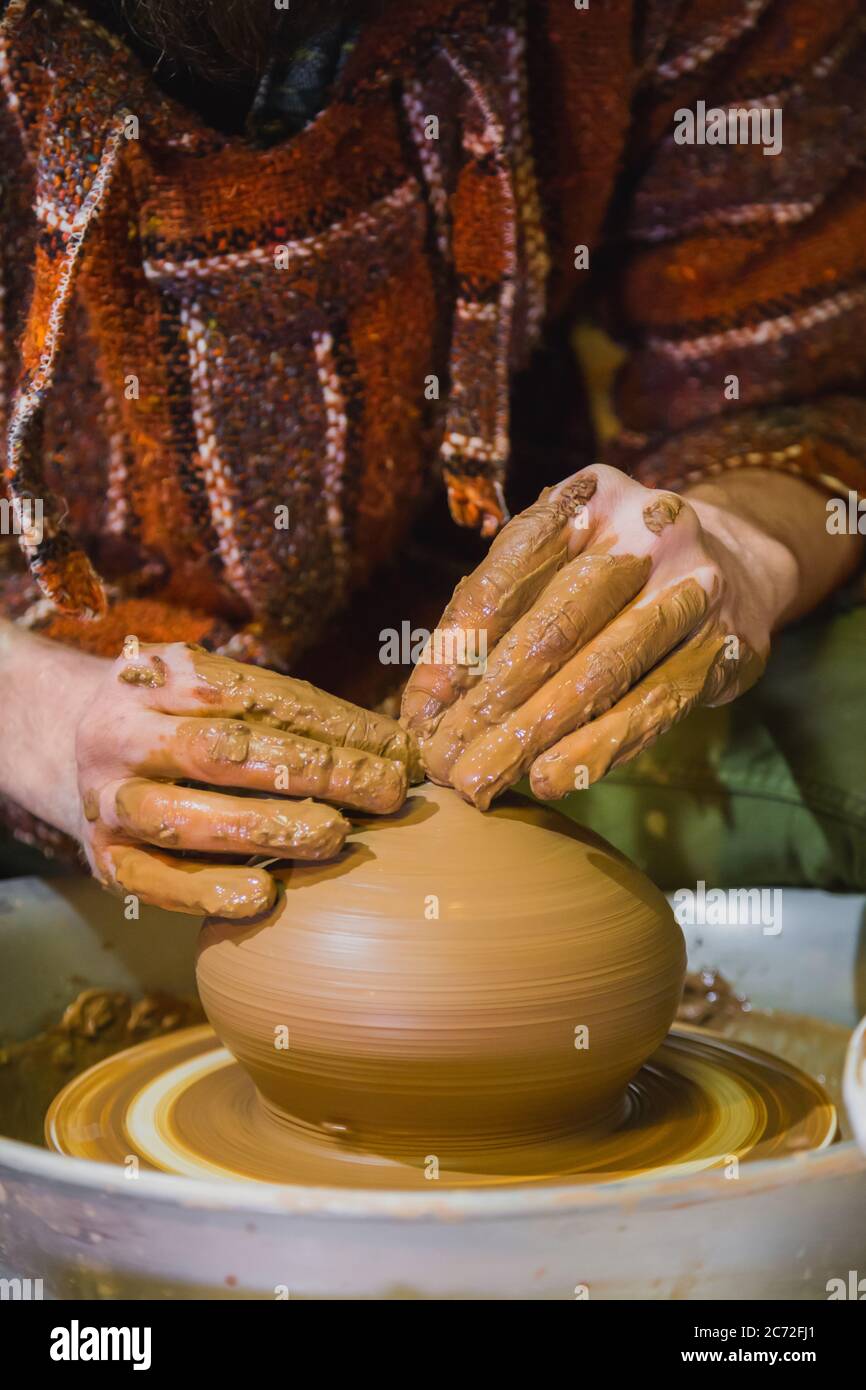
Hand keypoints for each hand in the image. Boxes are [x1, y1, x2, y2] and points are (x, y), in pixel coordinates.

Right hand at [0, 629, 417, 916]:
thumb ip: (291, 714)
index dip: (331, 723)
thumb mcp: (220, 691)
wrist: (69, 743)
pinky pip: (152, 882)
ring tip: (337, 835)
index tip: (396, 748)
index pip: (255, 696)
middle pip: (220, 751)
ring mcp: (107, 798)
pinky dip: (207, 892)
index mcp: (160, 676)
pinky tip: (264, 896)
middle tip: (385, 790)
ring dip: (266, 829)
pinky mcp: (102, 858)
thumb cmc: (183, 719)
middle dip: (312, 770)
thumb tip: (400, 752)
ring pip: (183, 818)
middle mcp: (123, 733)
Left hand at [402, 464, 803, 807]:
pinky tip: (549, 777)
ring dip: (533, 734)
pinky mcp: (726, 645)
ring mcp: (695, 586)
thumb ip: (494, 615)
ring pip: (602, 672)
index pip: (506, 578)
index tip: (419, 713)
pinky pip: (652, 706)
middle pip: (554, 628)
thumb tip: (427, 705)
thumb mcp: (555, 561)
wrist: (737, 562)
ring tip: (481, 781)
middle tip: (443, 763)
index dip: (456, 649)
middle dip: (488, 704)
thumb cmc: (612, 571)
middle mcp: (647, 531)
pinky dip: (597, 747)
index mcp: (588, 496)